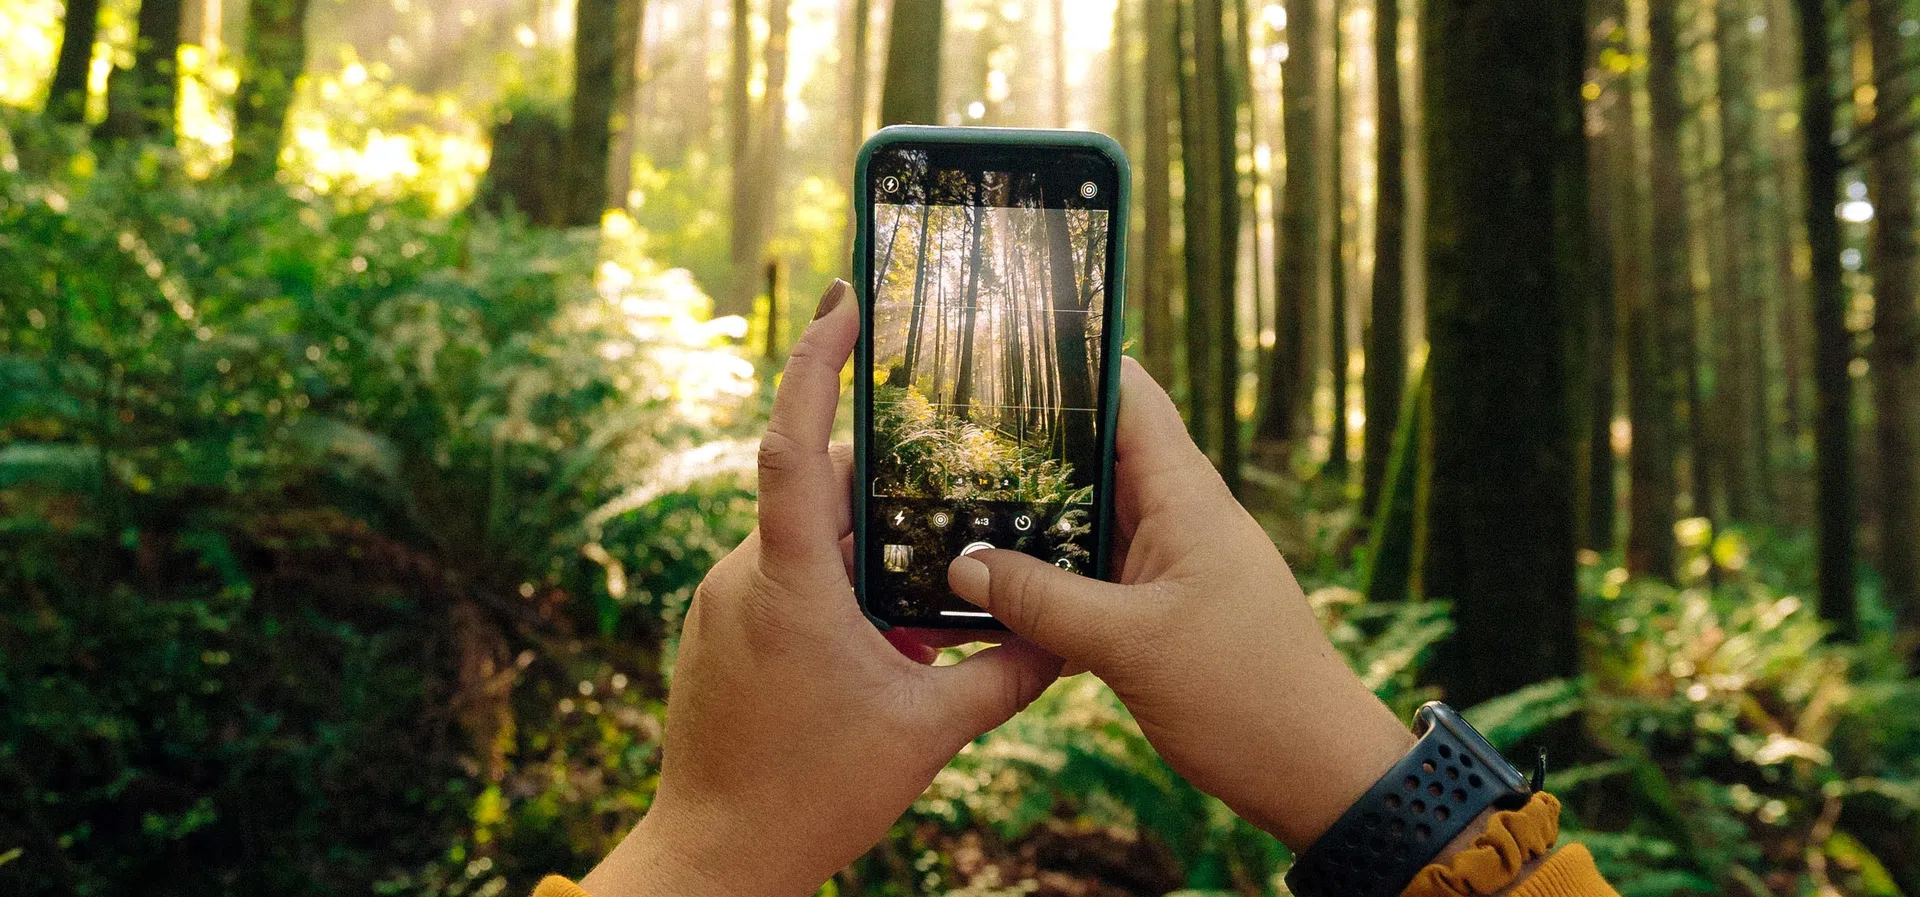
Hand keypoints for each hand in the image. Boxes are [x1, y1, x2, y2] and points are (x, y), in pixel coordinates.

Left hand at [582, 280, 1060, 896]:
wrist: (715, 859)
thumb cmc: (810, 795)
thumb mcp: (927, 733)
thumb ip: (1003, 675)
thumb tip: (1068, 639)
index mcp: (789, 582)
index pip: (795, 442)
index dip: (815, 361)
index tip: (844, 299)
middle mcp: (745, 575)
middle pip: (822, 492)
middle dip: (891, 493)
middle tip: (956, 490)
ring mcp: (724, 601)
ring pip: (807, 539)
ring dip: (869, 553)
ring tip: (930, 596)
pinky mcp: (721, 630)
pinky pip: (786, 577)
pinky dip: (839, 586)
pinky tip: (885, 639)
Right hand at [945, 357, 1414, 851]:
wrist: (1318, 775)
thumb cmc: (1248, 697)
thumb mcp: (1131, 647)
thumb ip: (1043, 602)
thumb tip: (963, 563)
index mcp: (1187, 498)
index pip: (1129, 395)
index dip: (1072, 362)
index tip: (1000, 345)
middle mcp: (1179, 517)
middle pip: (1095, 455)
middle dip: (1028, 446)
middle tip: (944, 434)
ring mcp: (1170, 563)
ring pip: (1088, 519)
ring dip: (1032, 519)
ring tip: (949, 504)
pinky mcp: (1161, 610)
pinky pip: (1093, 574)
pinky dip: (1049, 578)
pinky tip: (994, 590)